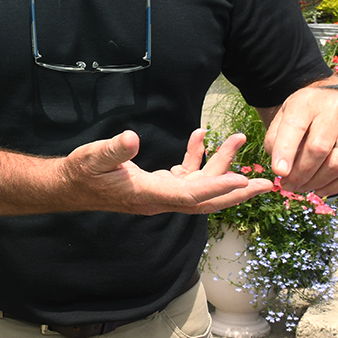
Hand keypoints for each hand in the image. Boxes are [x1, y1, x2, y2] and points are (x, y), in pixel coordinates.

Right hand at [60, 128, 274, 215]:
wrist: (71, 185)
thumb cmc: (81, 172)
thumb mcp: (94, 157)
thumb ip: (114, 149)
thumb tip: (132, 137)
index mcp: (148, 195)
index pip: (190, 195)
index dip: (217, 188)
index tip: (242, 180)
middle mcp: (159, 199)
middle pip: (206, 200)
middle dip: (237, 192)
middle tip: (266, 184)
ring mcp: (160, 194)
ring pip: (200, 186)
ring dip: (221, 165)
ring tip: (238, 140)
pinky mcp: (158, 185)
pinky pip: (186, 176)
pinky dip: (197, 158)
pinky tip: (201, 137)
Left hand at [264, 84, 337, 196]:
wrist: (334, 101)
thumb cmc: (304, 115)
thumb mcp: (283, 118)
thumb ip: (276, 141)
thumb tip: (282, 170)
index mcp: (308, 101)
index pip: (295, 126)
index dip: (286, 152)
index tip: (278, 172)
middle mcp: (337, 109)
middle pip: (318, 149)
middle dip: (300, 174)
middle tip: (288, 185)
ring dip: (317, 183)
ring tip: (302, 187)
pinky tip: (322, 189)